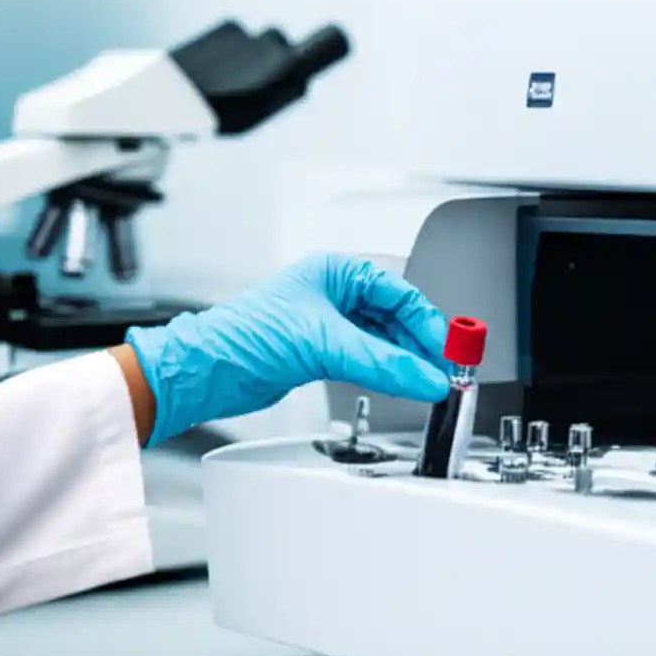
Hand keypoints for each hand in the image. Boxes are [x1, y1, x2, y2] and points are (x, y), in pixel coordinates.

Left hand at [122, 253, 450, 445]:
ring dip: (403, 361)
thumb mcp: (326, 344)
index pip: (399, 293)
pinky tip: (398, 384)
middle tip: (442, 370)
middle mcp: (333, 293)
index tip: (447, 350)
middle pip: (394, 317)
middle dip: (419, 345)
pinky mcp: (320, 352)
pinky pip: (365, 359)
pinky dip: (384, 372)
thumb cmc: (246, 336)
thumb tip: (424, 377)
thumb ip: (382, 363)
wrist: (208, 371)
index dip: (427, 323)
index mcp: (336, 272)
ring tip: (424, 382)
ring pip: (381, 340)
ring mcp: (327, 323)